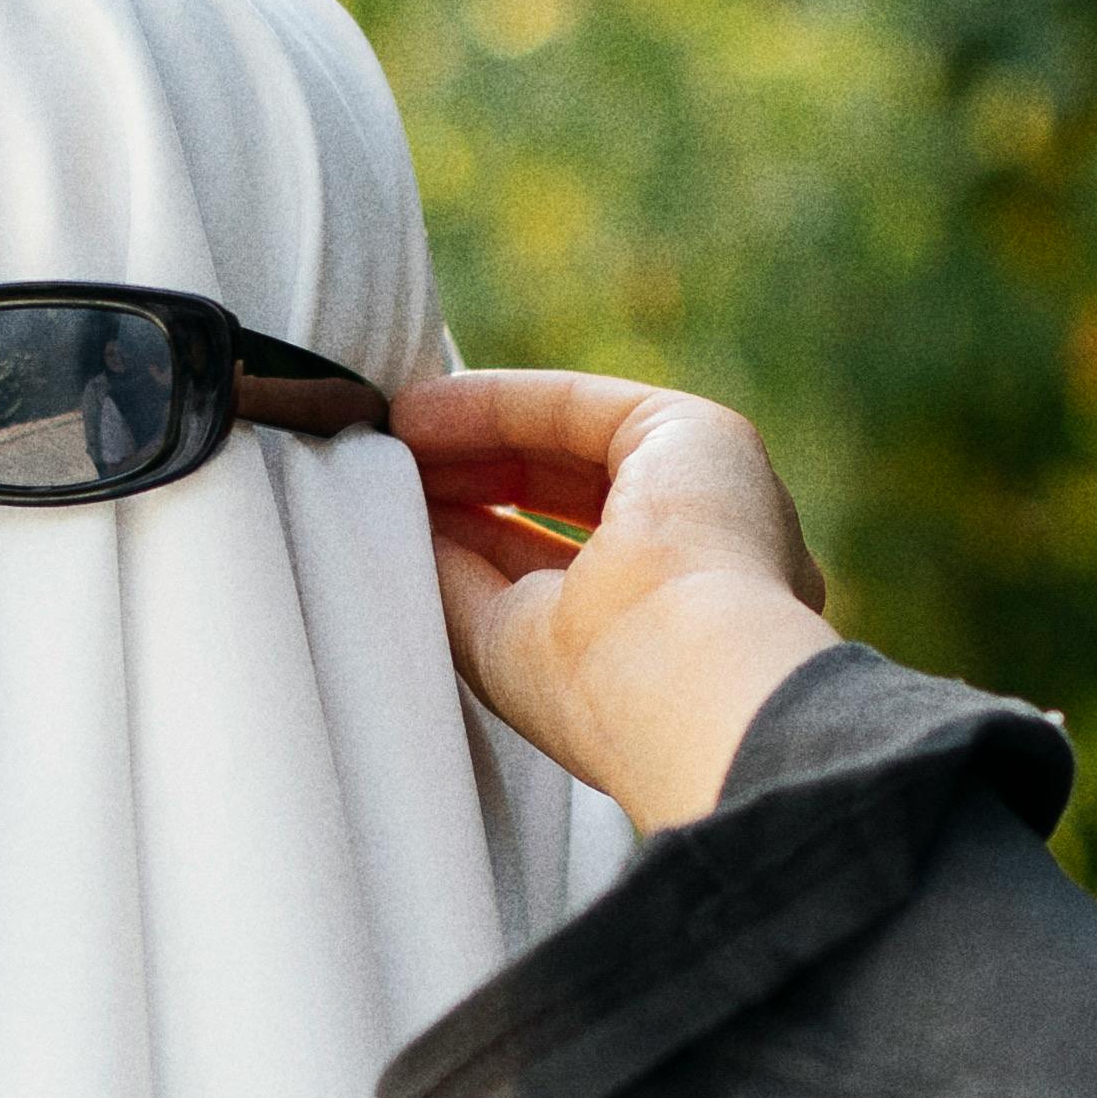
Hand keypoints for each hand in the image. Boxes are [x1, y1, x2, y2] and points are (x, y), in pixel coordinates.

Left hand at [396, 367, 829, 833]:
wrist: (685, 681)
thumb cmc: (592, 693)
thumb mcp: (499, 639)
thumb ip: (455, 577)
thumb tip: (408, 521)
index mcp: (671, 630)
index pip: (553, 564)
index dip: (471, 534)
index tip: (396, 518)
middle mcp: (704, 561)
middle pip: (567, 496)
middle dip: (471, 479)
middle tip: (386, 467)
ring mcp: (710, 495)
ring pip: (573, 444)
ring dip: (475, 436)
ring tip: (389, 436)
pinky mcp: (701, 436)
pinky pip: (582, 406)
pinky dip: (498, 404)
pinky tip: (420, 414)